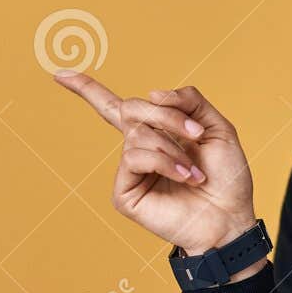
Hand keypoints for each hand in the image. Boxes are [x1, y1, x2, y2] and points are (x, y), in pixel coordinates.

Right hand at [53, 72, 257, 257]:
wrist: (230, 218)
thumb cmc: (227, 178)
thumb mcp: (217, 128)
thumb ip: (190, 101)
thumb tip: (152, 94)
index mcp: (157, 133)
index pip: (117, 108)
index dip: (88, 89)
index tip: (61, 74)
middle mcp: (139, 150)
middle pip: (132, 109)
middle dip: (167, 116)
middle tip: (196, 136)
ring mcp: (130, 171)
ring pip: (138, 134)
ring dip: (172, 147)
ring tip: (195, 171)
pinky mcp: (124, 192)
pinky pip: (135, 158)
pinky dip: (164, 162)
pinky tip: (185, 177)